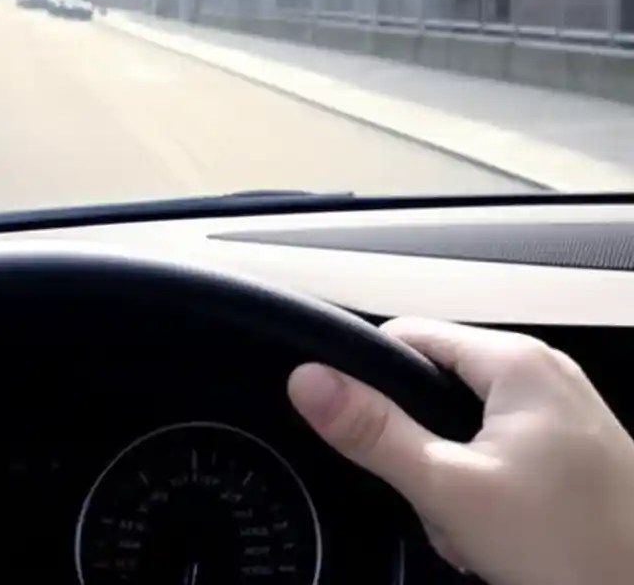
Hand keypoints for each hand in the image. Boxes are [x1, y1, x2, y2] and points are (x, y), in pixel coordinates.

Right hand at [287, 318, 633, 584]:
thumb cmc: (571, 549)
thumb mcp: (447, 488)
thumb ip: (372, 431)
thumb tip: (310, 381)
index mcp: (518, 363)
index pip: (406, 335)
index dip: (372, 381)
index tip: (370, 431)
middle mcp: (548, 373)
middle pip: (435, 385)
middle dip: (420, 443)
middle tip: (436, 494)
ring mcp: (566, 411)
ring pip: (465, 424)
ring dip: (452, 472)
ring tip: (470, 518)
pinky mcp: (574, 448)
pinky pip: (500, 449)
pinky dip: (485, 484)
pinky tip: (496, 524)